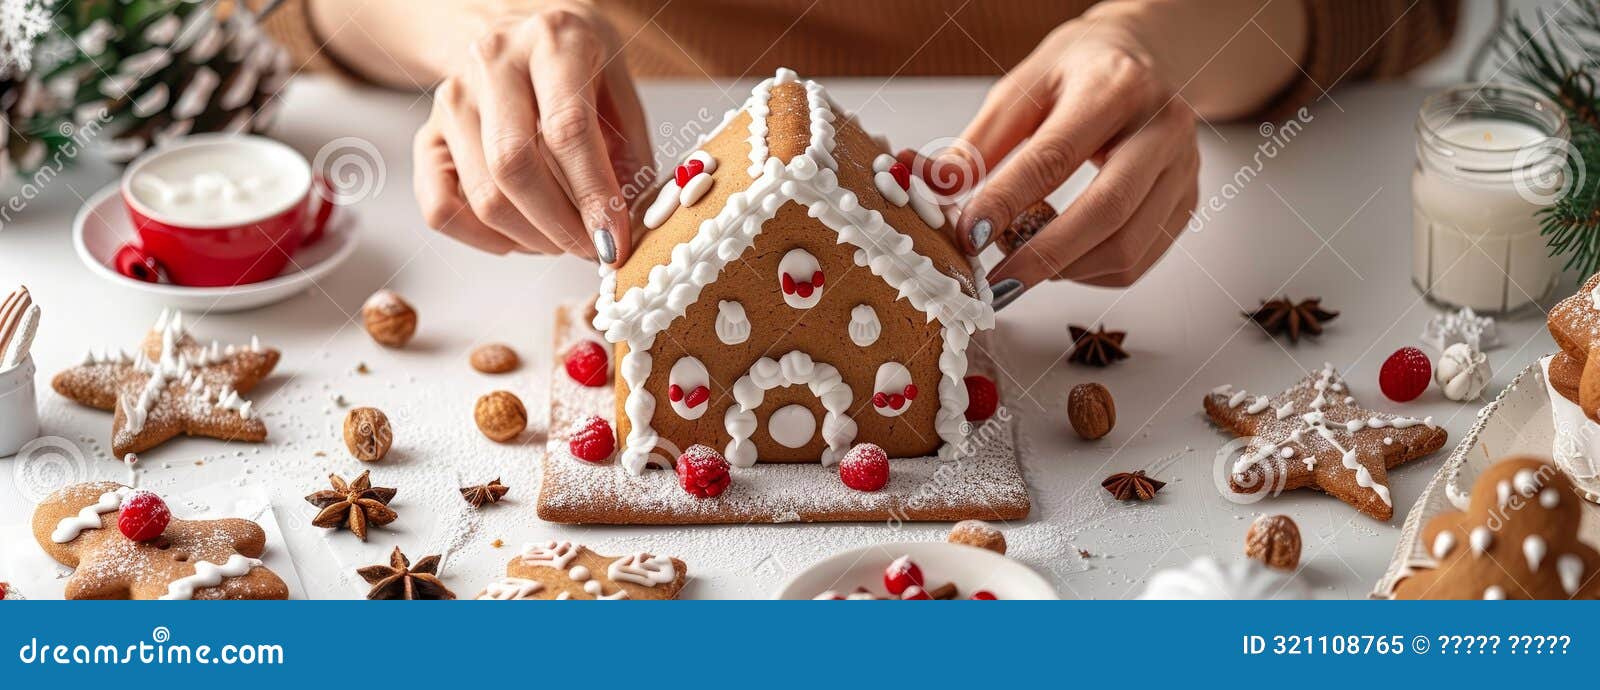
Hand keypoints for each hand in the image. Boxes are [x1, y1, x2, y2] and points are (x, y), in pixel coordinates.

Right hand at [413, 2, 649, 263]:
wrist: (516, 33)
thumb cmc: (577, 65)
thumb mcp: (620, 88)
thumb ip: (628, 153)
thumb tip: (626, 225)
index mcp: (552, 42)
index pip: (567, 130)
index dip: (593, 196)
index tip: (616, 242)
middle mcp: (492, 63)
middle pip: (514, 166)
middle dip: (560, 227)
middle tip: (592, 249)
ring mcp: (451, 99)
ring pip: (483, 195)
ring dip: (531, 238)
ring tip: (563, 239)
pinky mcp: (427, 135)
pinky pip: (440, 207)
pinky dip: (482, 238)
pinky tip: (517, 237)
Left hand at [922, 19, 1198, 300]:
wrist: (1142, 57)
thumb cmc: (1076, 72)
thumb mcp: (1021, 88)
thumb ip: (979, 144)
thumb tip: (929, 190)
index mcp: (1116, 87)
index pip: (1056, 156)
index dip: (1008, 202)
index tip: (969, 237)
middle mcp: (1162, 127)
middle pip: (1106, 211)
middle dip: (1043, 258)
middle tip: (995, 285)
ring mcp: (1183, 169)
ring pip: (1127, 246)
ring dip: (1066, 270)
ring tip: (1024, 262)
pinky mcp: (1186, 202)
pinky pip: (1138, 259)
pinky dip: (1090, 272)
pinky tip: (1061, 257)